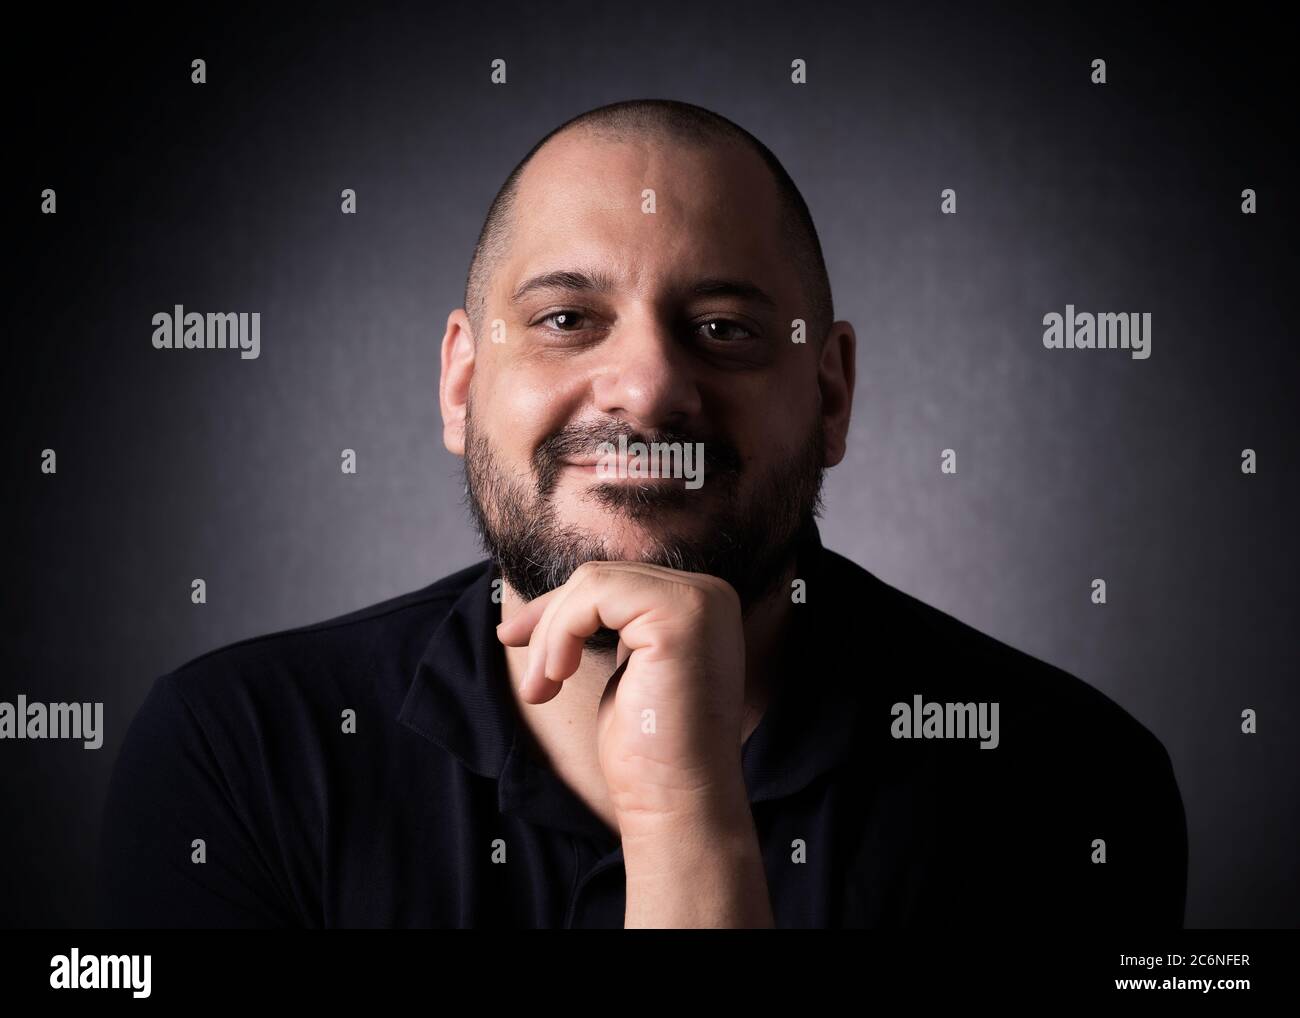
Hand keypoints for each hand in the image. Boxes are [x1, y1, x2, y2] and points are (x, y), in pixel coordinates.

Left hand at [495, 560, 749, 832]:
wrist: (675, 802)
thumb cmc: (649, 750)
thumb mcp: (627, 669)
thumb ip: (612, 625)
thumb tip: (555, 598)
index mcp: (702, 603)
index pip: (615, 581)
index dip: (558, 610)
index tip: (516, 639)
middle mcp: (711, 593)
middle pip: (602, 576)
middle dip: (550, 623)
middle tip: (532, 683)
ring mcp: (700, 601)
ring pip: (593, 582)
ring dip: (552, 636)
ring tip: (542, 688)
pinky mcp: (680, 615)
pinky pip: (594, 595)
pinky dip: (562, 634)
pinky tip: (559, 677)